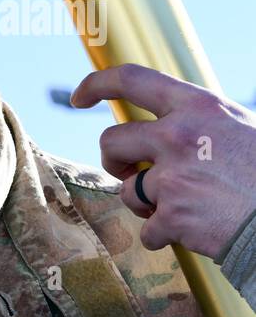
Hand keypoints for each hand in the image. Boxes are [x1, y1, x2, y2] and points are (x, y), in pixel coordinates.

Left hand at [70, 63, 255, 258]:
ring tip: (183, 206)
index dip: (97, 84)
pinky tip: (194, 231)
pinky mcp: (172, 216)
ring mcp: (174, 177)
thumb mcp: (238, 128)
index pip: (132, 79)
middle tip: (127, 172)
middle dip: (113, 161)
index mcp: (199, 107)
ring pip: (127, 191)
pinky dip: (164, 236)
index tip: (78, 97)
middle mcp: (179, 135)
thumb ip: (198, 123)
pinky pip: (147, 231)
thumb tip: (161, 124)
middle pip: (111, 141)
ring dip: (145, 204)